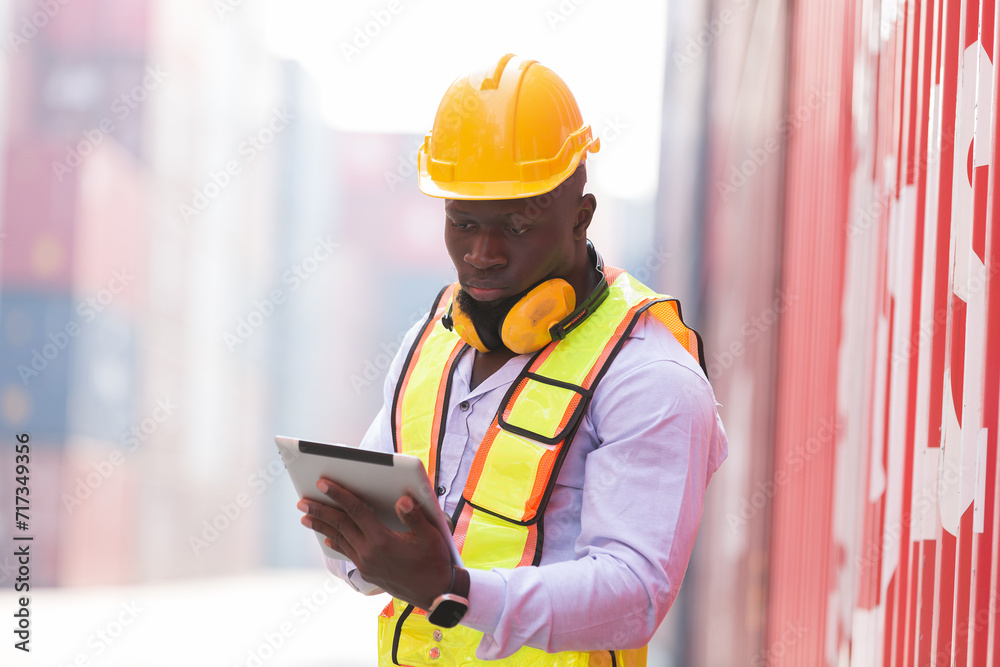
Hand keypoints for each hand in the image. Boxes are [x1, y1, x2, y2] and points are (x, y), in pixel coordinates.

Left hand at [297, 478, 453, 609]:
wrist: (435, 594)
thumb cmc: (435, 561)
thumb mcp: (429, 535)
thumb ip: (414, 516)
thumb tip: (402, 499)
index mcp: (382, 539)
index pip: (356, 511)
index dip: (339, 495)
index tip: (323, 483)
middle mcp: (369, 552)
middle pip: (340, 525)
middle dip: (320, 511)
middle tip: (302, 502)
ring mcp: (366, 564)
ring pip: (339, 540)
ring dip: (321, 527)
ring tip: (305, 518)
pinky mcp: (367, 572)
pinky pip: (347, 552)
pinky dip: (336, 543)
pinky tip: (327, 540)